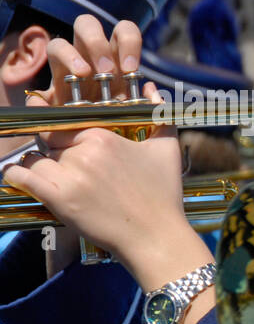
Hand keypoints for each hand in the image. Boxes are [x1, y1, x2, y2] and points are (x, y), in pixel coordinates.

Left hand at [1, 15, 211, 293]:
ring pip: (35, 159)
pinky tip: (17, 176)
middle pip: (50, 142)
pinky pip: (21, 177)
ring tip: (50, 177)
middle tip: (68, 169)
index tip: (67, 145)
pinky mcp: (58, 199)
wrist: (156, 237)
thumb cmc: (163, 195)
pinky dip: (15, 175)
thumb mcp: (167, 149)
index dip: (66, 137)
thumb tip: (150, 87)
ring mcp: (69, 176)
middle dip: (56, 153)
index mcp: (103, 137)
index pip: (66, 126)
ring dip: (38, 166)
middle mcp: (83, 153)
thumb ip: (159, 112)